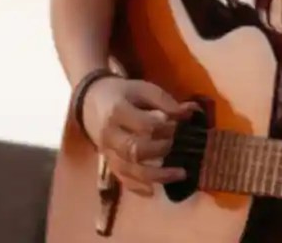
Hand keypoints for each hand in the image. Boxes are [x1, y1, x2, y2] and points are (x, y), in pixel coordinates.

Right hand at [81, 76, 198, 196]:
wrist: (90, 103)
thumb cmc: (121, 94)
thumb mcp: (142, 89)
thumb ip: (165, 101)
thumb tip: (191, 113)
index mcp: (117, 112)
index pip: (145, 125)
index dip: (167, 128)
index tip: (182, 126)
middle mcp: (109, 135)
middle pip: (135, 150)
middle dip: (162, 150)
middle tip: (181, 147)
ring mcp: (107, 152)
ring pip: (129, 169)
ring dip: (156, 175)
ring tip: (181, 174)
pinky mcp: (108, 162)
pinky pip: (121, 179)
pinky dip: (137, 188)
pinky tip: (153, 192)